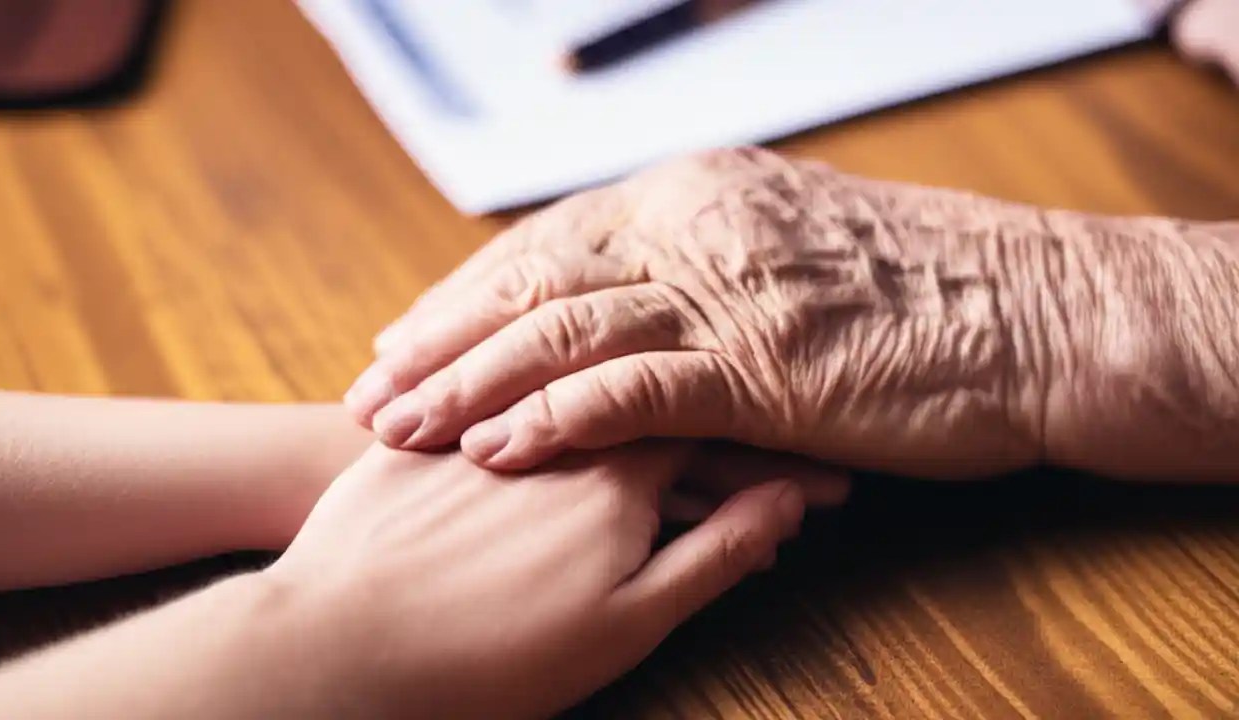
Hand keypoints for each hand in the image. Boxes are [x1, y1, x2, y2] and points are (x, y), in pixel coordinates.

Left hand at [261, 442, 831, 718]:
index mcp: (616, 468)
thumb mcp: (626, 623)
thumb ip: (713, 552)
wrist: (336, 651)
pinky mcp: (423, 430)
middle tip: (747, 452)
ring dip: (619, 414)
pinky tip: (536, 434)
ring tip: (651, 447)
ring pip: (570, 397)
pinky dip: (529, 420)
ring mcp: (486, 417)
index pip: (709, 429)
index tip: (804, 469)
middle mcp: (555, 421)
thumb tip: (787, 501)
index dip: (760, 450)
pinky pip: (493, 405)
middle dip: (701, 426)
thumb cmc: (495, 656)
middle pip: (645, 400)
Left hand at [346, 147, 1048, 477]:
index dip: (469, 295)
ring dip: (472, 381)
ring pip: (564, 330)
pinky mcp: (762, 359)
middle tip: (374, 388)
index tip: (408, 334)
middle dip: (442, 339)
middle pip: (534, 280)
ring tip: (401, 424)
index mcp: (696, 194)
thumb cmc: (921, 296)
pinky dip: (557, 418)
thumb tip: (638, 296)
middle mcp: (695, 226)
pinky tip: (496, 447)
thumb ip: (707, 263)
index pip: (549, 242)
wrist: (1039, 316)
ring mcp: (726, 288)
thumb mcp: (793, 250)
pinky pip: (633, 387)